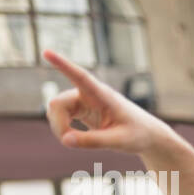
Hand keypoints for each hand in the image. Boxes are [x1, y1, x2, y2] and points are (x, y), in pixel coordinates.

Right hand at [43, 49, 171, 155]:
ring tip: (76, 142)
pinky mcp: (80, 109)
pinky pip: (60, 115)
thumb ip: (94, 142)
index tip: (46, 52)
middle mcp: (90, 93)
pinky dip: (62, 128)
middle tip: (69, 142)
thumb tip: (65, 140)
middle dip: (58, 124)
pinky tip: (73, 137)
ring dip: (59, 127)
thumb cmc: (138, 135)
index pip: (80, 77)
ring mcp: (83, 100)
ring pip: (56, 109)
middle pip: (57, 103)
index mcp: (103, 95)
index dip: (63, 66)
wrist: (147, 135)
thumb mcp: (119, 141)